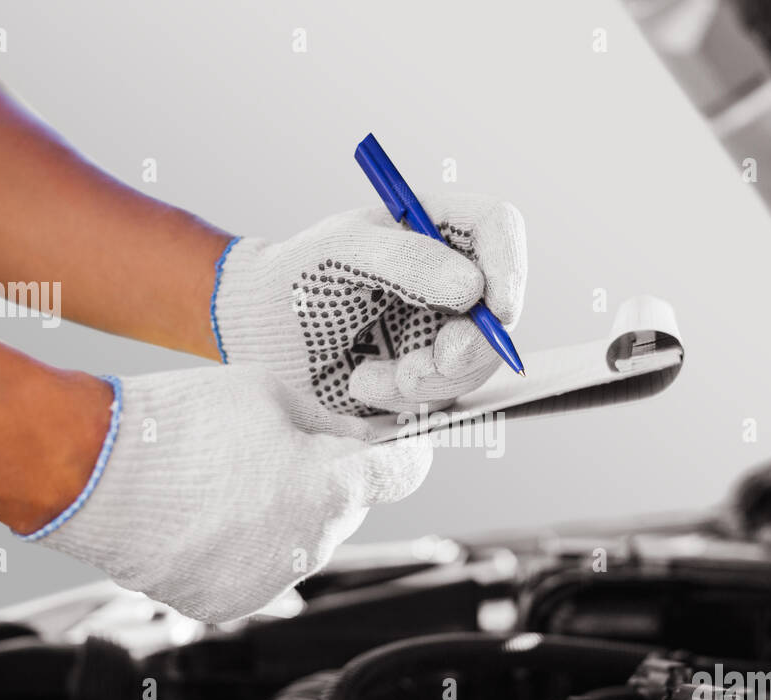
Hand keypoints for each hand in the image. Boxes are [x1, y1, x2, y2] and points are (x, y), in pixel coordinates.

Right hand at [23, 365, 431, 622]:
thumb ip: (326, 421)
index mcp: (332, 488)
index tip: (396, 444)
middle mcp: (311, 546)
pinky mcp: (228, 604)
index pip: (403, 473)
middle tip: (277, 449)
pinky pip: (259, 573)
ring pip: (301, 543)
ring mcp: (270, 583)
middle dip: (324, 480)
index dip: (403, 452)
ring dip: (282, 516)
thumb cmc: (177, 425)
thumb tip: (356, 432)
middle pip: (344, 509)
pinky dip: (246, 548)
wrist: (92, 472)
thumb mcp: (268, 394)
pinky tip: (210, 516)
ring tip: (226, 482)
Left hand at [210, 193, 526, 414]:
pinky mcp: (425, 374)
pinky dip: (405, 399)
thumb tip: (473, 287)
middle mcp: (450, 278)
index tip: (498, 309)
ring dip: (429, 379)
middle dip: (473, 345)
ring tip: (368, 377)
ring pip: (475, 362)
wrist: (259, 333)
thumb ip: (407, 260)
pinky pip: (442, 395)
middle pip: (500, 308)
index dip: (510, 266)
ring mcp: (441, 328)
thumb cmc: (298, 275)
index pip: (498, 230)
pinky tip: (360, 383)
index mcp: (437, 228)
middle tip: (435, 362)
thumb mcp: (344, 250)